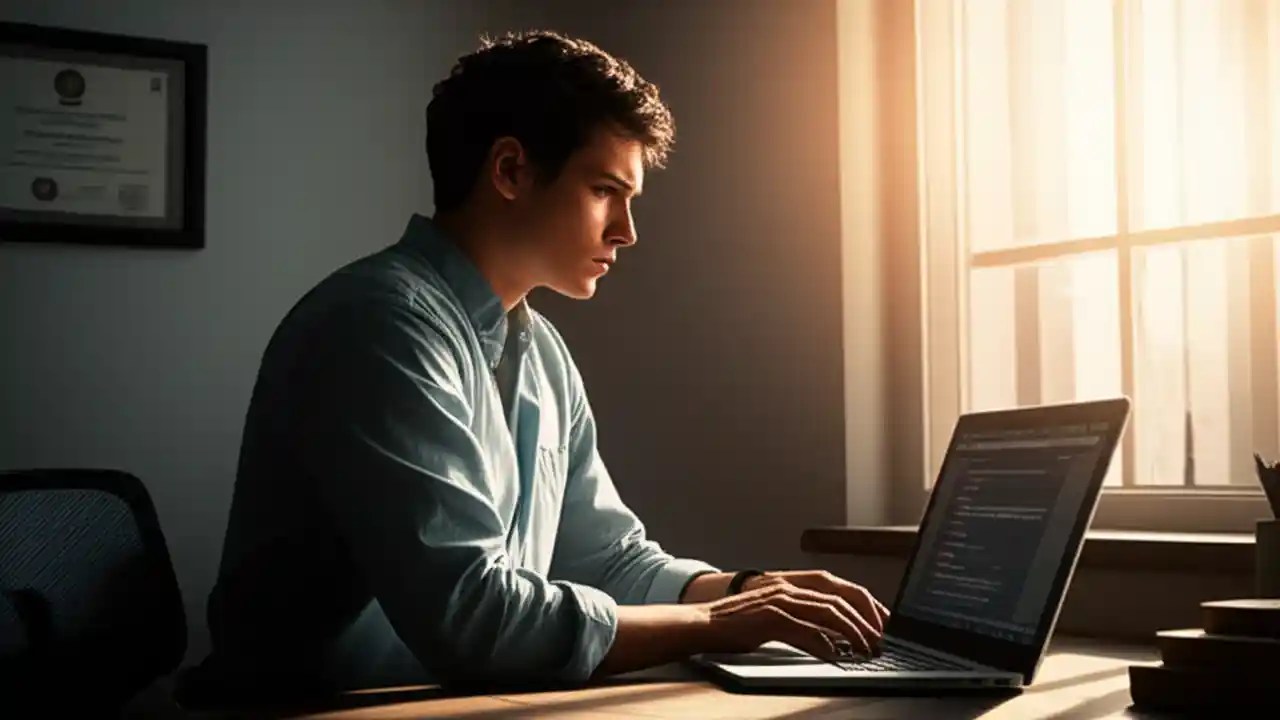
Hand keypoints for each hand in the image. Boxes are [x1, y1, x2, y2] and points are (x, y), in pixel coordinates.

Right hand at [697, 570, 890, 662]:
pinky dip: (824, 643)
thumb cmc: (737, 623)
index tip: (883, 622)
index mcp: (792, 584)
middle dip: (866, 620)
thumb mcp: (774, 614)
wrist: (702, 623)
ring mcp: (780, 601)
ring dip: (852, 632)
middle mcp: (789, 588)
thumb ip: (801, 618)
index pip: (839, 588)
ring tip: (865, 648)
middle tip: (880, 639)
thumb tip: (833, 637)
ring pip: (828, 612)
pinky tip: (835, 655)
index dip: (866, 603)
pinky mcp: (769, 618)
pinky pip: (805, 630)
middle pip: (840, 598)